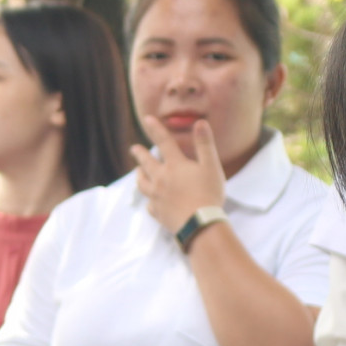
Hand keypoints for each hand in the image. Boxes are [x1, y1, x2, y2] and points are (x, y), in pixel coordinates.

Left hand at [132, 119, 228, 236]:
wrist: (200, 225)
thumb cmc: (209, 195)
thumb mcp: (211, 167)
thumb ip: (205, 144)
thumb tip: (200, 122)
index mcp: (175, 166)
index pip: (164, 142)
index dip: (156, 129)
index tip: (147, 119)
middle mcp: (161, 179)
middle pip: (146, 163)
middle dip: (139, 154)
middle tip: (134, 149)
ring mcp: (157, 197)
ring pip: (142, 184)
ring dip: (139, 176)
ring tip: (138, 173)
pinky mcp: (159, 213)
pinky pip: (150, 206)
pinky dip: (150, 202)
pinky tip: (151, 203)